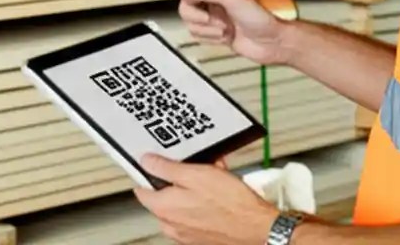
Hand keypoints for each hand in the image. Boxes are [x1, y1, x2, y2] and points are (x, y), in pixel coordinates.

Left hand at [134, 153, 277, 244]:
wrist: (257, 229)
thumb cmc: (231, 205)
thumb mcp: (196, 174)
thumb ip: (166, 168)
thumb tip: (147, 161)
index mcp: (163, 208)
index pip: (141, 187)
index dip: (150, 171)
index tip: (157, 162)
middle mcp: (170, 225)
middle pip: (164, 195)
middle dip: (179, 179)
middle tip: (196, 168)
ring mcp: (185, 234)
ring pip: (182, 204)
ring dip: (194, 190)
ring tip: (213, 178)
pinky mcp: (200, 237)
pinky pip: (195, 214)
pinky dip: (203, 202)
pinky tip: (219, 193)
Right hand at [178, 0, 291, 64]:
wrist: (273, 42)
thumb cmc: (262, 17)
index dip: (194, 1)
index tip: (206, 9)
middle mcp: (215, 1)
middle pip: (186, 9)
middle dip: (202, 19)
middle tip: (217, 21)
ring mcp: (216, 18)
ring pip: (192, 25)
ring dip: (209, 31)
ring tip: (227, 29)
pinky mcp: (217, 33)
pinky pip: (200, 36)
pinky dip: (212, 39)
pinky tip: (227, 37)